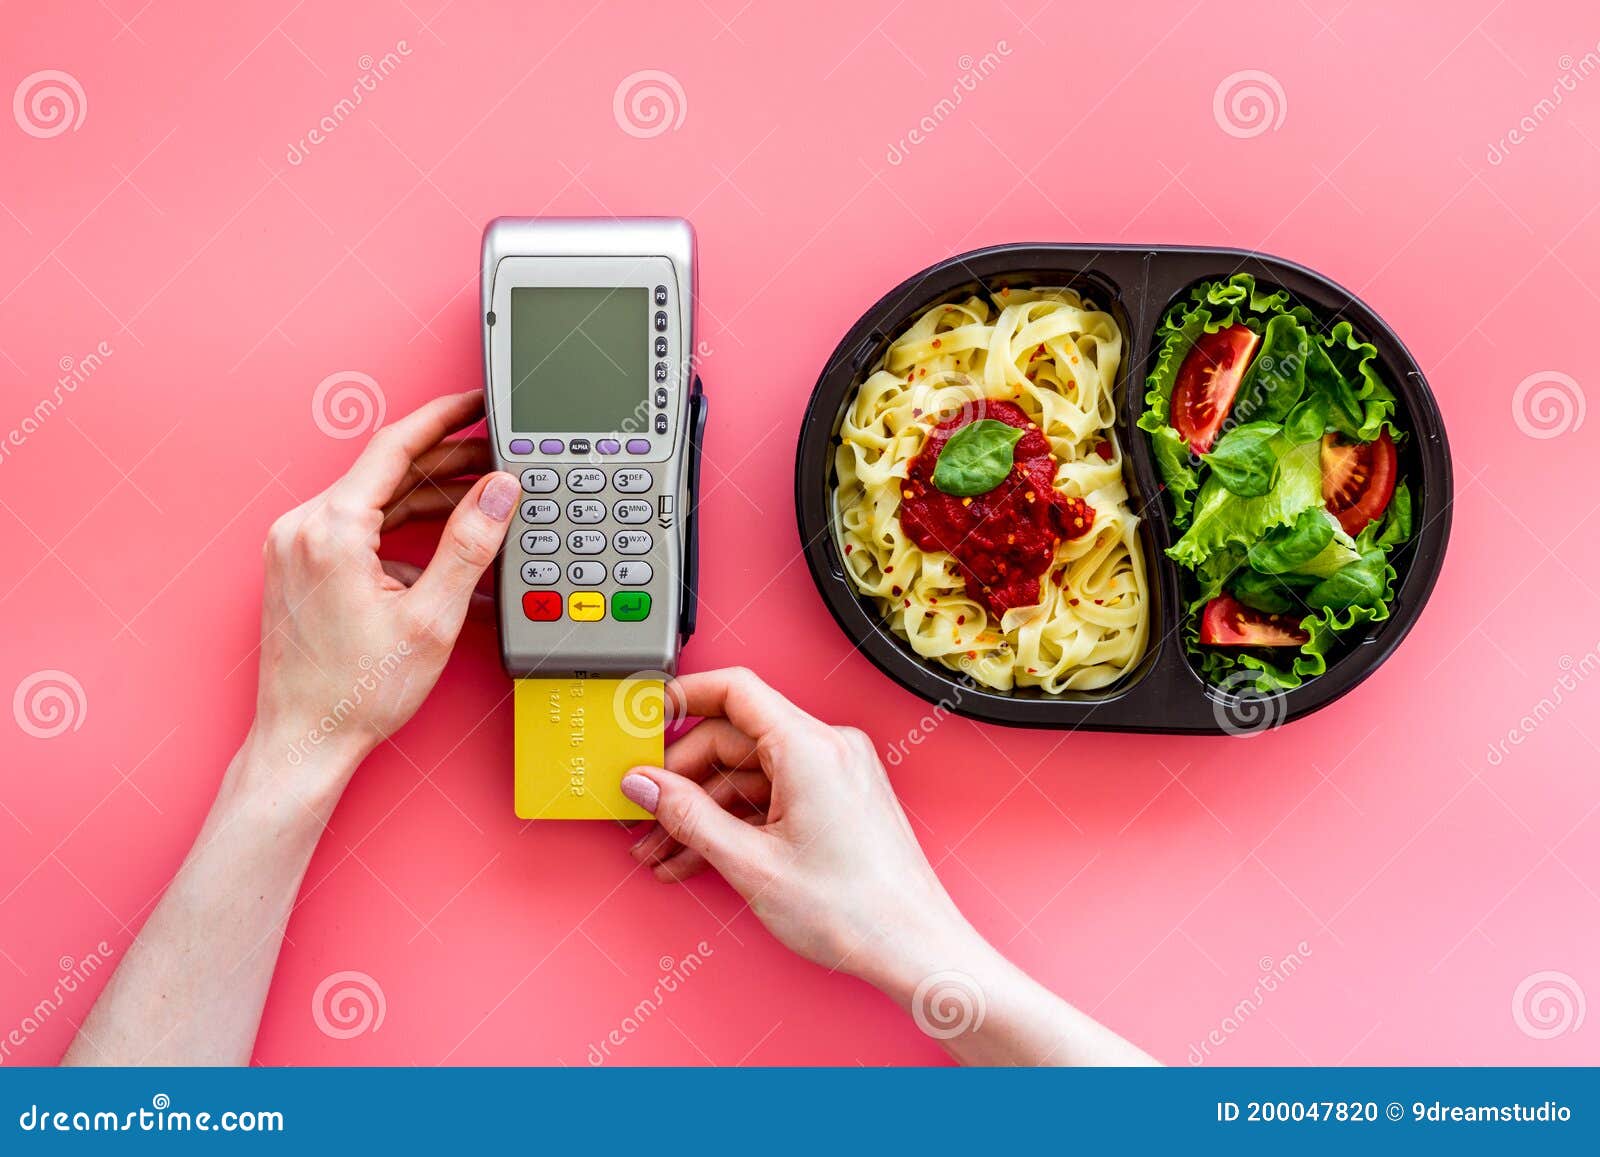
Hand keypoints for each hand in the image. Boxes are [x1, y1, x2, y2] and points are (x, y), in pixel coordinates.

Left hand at [252, 391, 517, 793]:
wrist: (303, 740)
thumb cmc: (357, 692)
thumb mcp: (432, 617)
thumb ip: (470, 544)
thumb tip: (499, 491)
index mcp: (331, 529)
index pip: (394, 446)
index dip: (444, 418)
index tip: (476, 403)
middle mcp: (302, 527)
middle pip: (386, 472)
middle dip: (445, 463)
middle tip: (495, 458)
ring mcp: (293, 546)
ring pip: (372, 501)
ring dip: (426, 500)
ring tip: (479, 503)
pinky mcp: (295, 566)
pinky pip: (355, 530)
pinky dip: (400, 533)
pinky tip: (441, 554)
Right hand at [620, 668, 974, 984]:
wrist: (914, 950)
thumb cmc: (856, 911)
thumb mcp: (751, 864)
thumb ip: (688, 816)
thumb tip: (644, 784)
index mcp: (810, 747)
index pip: (734, 690)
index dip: (682, 698)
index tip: (645, 718)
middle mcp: (827, 748)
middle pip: (733, 740)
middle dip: (681, 780)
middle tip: (642, 813)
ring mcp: (834, 774)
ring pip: (747, 775)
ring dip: (700, 812)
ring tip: (659, 851)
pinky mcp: (836, 801)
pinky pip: (771, 797)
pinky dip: (733, 823)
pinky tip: (695, 857)